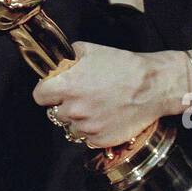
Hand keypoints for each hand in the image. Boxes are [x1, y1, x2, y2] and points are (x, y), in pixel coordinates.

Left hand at [32, 42, 191, 147]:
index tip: (55, 90)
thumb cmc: (122, 66)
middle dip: (66, 104)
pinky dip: (94, 129)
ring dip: (80, 119)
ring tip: (98, 105)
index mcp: (66, 86)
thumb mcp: (89, 50)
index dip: (47, 92)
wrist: (152, 86)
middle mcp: (73, 109)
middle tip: (84, 95)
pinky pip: (88, 137)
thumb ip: (66, 59)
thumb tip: (55, 65)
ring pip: (72, 126)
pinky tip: (106, 116)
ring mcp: (87, 127)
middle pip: (56, 112)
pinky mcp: (100, 140)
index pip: (39, 96)